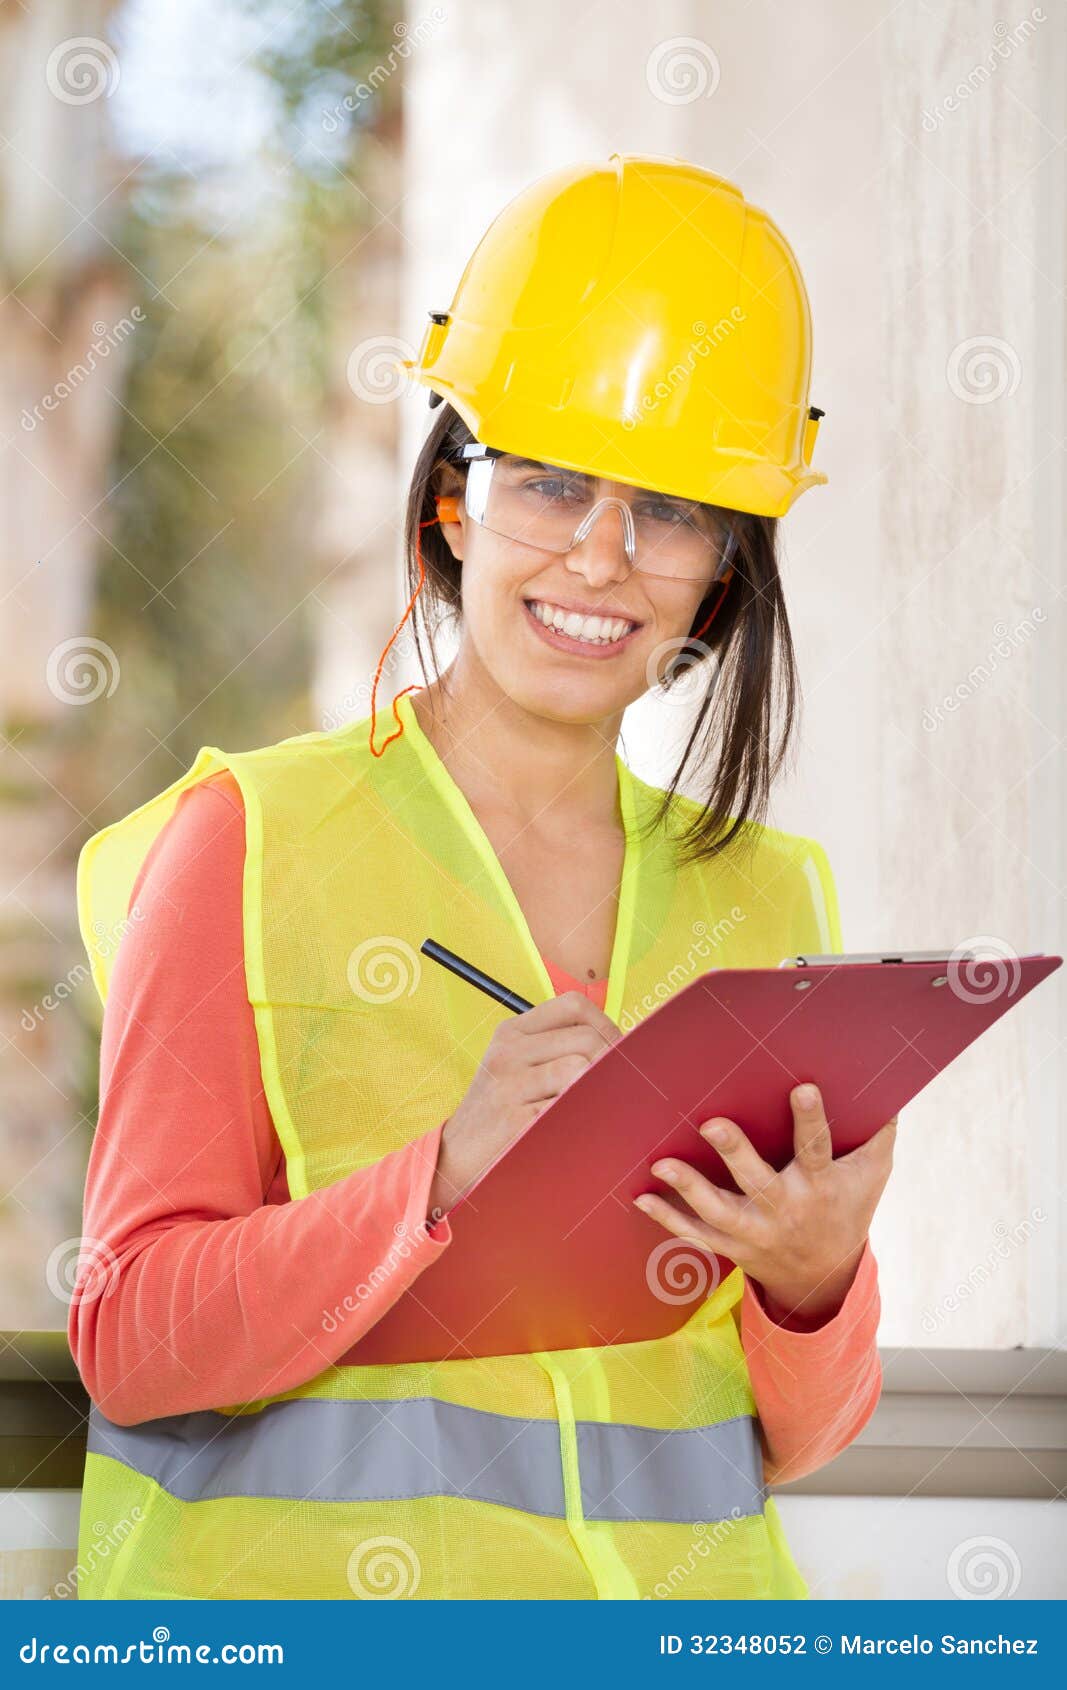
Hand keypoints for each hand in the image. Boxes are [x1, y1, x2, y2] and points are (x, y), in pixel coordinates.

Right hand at [428, 990, 621, 1219]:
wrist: (455, 1157)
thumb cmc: (499, 1111)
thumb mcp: (517, 1066)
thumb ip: (557, 1048)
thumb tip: (619, 1045)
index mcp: (512, 1031)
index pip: (574, 1005)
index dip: (606, 1024)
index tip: (618, 1050)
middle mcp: (508, 1051)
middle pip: (586, 1039)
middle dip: (613, 1063)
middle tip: (618, 1087)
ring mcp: (509, 1085)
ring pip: (581, 1069)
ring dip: (600, 1090)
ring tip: (598, 1106)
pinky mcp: (514, 1120)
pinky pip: (568, 1107)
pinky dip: (584, 1116)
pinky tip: (581, 1125)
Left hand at [633, 1083, 896, 1324]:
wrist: (825, 1276)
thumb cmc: (848, 1206)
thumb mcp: (872, 1174)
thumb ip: (878, 1132)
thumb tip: (887, 1083)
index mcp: (820, 1186)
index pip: (817, 1150)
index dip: (811, 1119)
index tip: (802, 1088)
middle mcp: (786, 1210)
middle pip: (758, 1182)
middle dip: (735, 1153)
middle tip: (712, 1123)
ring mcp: (756, 1232)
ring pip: (719, 1212)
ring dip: (689, 1188)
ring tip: (661, 1164)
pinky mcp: (732, 1246)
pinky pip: (696, 1234)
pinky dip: (668, 1217)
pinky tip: (642, 1196)